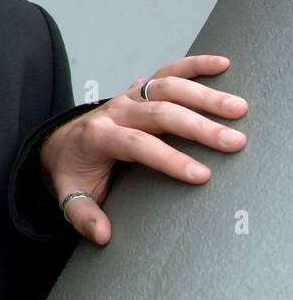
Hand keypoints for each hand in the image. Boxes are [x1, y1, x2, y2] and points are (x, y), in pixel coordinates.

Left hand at [39, 55, 246, 244]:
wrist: (61, 144)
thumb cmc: (72, 172)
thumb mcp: (70, 196)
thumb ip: (83, 215)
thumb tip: (103, 234)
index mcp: (96, 137)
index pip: (136, 145)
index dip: (169, 159)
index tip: (201, 176)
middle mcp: (113, 112)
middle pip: (158, 113)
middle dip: (198, 127)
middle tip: (234, 142)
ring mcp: (127, 97)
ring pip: (167, 88)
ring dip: (204, 96)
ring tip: (238, 110)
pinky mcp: (139, 90)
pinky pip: (168, 72)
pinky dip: (194, 65)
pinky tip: (223, 64)